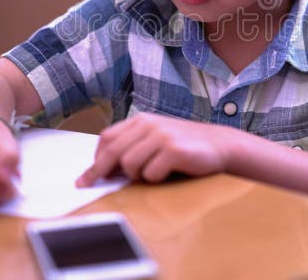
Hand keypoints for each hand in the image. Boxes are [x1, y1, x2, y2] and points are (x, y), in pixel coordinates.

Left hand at [76, 113, 232, 186]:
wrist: (221, 145)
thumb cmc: (185, 146)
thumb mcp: (156, 139)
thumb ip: (132, 146)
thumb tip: (102, 170)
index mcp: (141, 120)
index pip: (107, 138)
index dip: (95, 160)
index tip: (86, 178)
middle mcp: (149, 124)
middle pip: (112, 152)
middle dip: (100, 172)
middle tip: (91, 186)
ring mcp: (161, 136)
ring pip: (129, 164)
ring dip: (137, 176)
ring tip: (153, 174)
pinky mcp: (173, 150)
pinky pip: (150, 174)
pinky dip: (156, 179)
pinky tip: (168, 173)